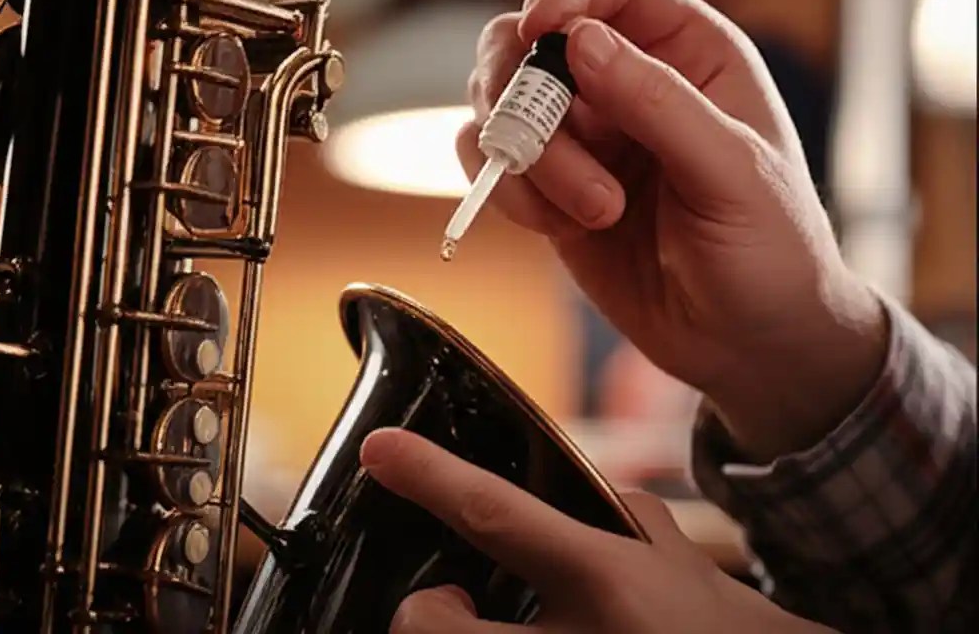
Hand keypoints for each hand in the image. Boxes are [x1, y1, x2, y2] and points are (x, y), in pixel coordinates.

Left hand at [361, 427, 836, 633]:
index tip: (380, 450)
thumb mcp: (684, 566)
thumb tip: (569, 489)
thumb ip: (622, 520)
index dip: (430, 477)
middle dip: (421, 611)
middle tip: (443, 602)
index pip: (498, 515)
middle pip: (434, 626)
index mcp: (610, 588)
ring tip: (477, 629)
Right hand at [462, 0, 888, 459]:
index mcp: (689, 55)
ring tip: (596, 212)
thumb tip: (579, 40)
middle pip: (529, 42)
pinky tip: (564, 230)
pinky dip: (512, 197)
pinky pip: (493, 170)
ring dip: (531, 161)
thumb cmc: (771, 253)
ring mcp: (583, 141)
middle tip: (541, 144)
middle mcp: (626, 87)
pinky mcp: (550, 194)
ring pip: (500, 107)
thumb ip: (658, 102)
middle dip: (522, 92)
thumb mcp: (733, 172)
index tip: (537, 26)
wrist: (748, 347)